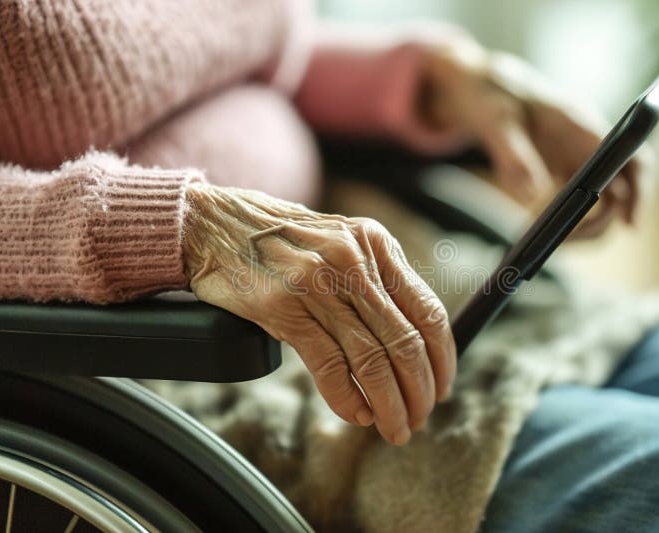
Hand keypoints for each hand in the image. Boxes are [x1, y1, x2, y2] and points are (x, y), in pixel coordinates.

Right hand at [183, 183, 455, 444]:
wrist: (216, 225)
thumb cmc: (285, 242)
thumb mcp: (342, 244)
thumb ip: (377, 279)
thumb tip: (415, 341)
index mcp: (375, 244)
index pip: (427, 311)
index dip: (442, 359)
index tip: (442, 388)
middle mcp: (352, 262)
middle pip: (404, 341)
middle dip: (418, 391)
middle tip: (417, 418)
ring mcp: (316, 285)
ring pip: (371, 359)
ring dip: (389, 404)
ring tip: (393, 427)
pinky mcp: (282, 309)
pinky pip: (328, 366)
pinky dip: (348, 398)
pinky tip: (357, 413)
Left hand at [421, 41, 648, 237]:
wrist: (476, 80)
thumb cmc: (487, 92)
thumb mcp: (492, 120)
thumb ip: (511, 154)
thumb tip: (531, 196)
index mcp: (577, 120)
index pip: (631, 155)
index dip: (639, 190)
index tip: (630, 224)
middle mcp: (585, 136)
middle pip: (620, 184)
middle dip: (603, 219)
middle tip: (567, 243)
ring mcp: (575, 150)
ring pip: (601, 194)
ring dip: (584, 223)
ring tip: (548, 243)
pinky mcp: (560, 162)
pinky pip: (578, 195)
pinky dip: (567, 217)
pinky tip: (543, 234)